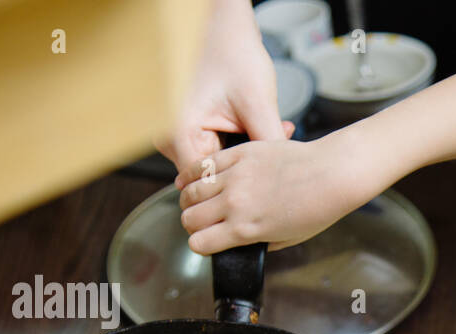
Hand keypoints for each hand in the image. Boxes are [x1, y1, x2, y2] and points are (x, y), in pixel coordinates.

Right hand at [154, 0, 294, 175]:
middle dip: (250, 163)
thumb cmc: (233, 52)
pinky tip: (263, 123)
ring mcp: (180, 134)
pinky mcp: (192, 129)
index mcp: (178, 133)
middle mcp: (172, 137)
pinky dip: (243, 139)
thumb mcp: (258, 103)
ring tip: (275, 127)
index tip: (268, 181)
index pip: (208, 183)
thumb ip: (269, 144)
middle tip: (280, 143)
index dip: (240, 186)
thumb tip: (283, 179)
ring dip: (249, 150)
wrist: (223, 25)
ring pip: (221, 161)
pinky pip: (220, 147)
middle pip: (215, 174)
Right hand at [176, 134, 370, 253]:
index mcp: (245, 229)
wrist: (332, 175)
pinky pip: (203, 165)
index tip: (206, 241)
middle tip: (198, 221)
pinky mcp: (240, 154)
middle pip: (189, 218)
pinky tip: (189, 179)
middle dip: (191, 223)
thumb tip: (243, 242)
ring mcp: (235, 177)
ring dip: (188, 200)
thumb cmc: (317, 208)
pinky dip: (191, 174)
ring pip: (191, 191)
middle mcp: (234, 204)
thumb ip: (260, 243)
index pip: (199, 243)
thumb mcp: (288, 239)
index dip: (200, 245)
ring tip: (193, 201)